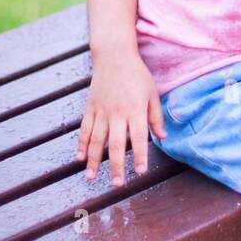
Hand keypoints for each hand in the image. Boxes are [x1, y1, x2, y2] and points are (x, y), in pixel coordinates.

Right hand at [76, 53, 166, 186]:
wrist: (114, 56)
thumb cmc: (137, 75)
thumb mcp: (152, 93)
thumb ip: (156, 116)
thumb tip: (162, 137)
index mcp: (135, 110)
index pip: (139, 137)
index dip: (140, 155)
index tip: (140, 172)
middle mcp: (117, 113)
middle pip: (116, 144)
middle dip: (116, 166)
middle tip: (116, 184)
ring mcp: (101, 111)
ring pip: (95, 140)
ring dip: (93, 160)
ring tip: (91, 177)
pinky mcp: (90, 108)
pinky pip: (84, 129)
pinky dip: (81, 144)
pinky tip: (79, 158)